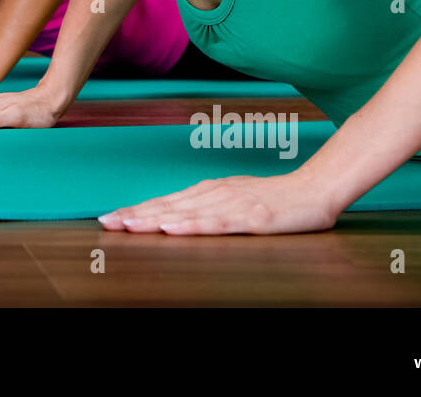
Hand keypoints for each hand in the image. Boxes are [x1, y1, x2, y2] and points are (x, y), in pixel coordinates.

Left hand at [97, 170, 338, 235]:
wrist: (315, 190)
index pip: (165, 202)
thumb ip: (208, 206)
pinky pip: (215, 223)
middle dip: (134, 215)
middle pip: (168, 206)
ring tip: (126, 226)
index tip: (110, 218)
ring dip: (153, 219)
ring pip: (184, 214)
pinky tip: (170, 229)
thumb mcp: (235, 198)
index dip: (136, 210)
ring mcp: (231, 205)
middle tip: (105, 222)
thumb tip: (177, 214)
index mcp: (209, 191)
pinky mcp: (250, 218)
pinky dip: (190, 226)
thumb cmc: (276, 198)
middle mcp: (214, 194)